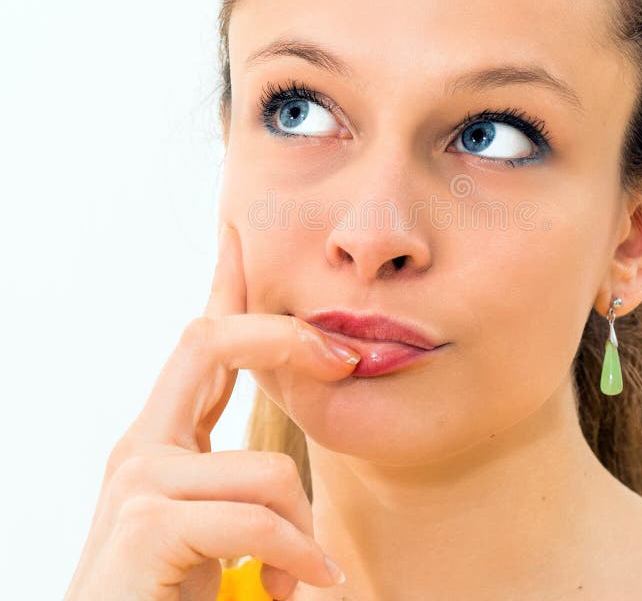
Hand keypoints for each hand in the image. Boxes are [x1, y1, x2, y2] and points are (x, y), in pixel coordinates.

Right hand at [63, 222, 359, 600]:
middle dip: (286, 337)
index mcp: (164, 442)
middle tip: (343, 360)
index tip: (242, 237)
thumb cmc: (172, 600)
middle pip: (211, 342)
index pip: (200, 343)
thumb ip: (247, 492)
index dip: (225, 285)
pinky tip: (301, 585)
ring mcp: (137, 482)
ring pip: (267, 467)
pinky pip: (256, 519)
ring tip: (301, 572)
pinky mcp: (144, 525)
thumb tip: (300, 486)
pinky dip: (295, 557)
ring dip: (302, 527)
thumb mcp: (219, 531)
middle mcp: (142, 448)